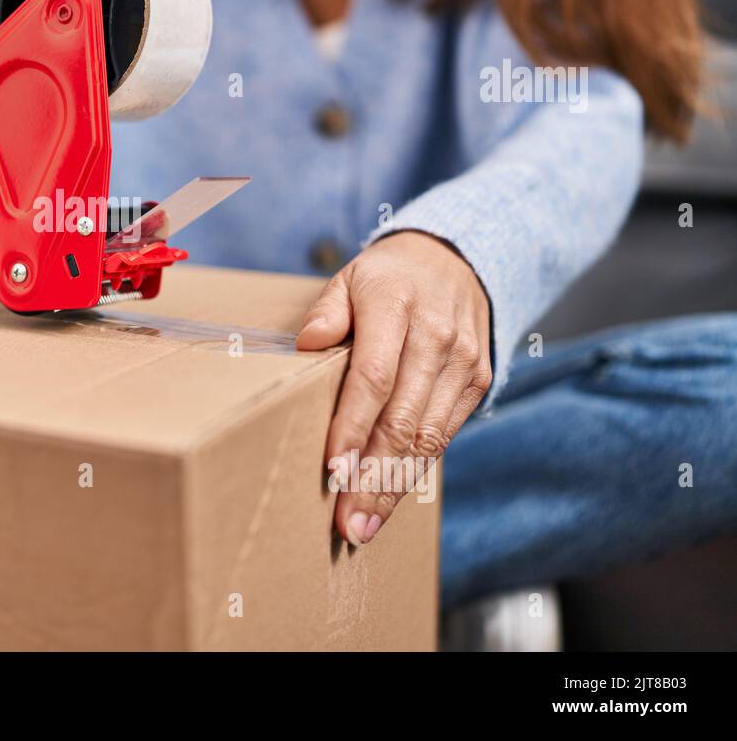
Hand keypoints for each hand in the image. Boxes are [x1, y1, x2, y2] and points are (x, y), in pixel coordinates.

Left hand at [296, 231, 492, 544]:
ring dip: (393, 487)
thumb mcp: (350, 277)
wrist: (457, 260)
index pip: (373, 375)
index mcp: (396, 305)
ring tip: (363, 526)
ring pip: (427, 436)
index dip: (352, 425)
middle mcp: (435, 336)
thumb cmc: (388, 278)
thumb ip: (328, 309)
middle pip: (402, 418)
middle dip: (372, 476)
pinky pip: (443, 435)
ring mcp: (462, 362)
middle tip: (346, 522)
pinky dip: (415, 471)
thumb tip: (308, 343)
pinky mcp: (477, 382)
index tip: (332, 468)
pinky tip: (389, 500)